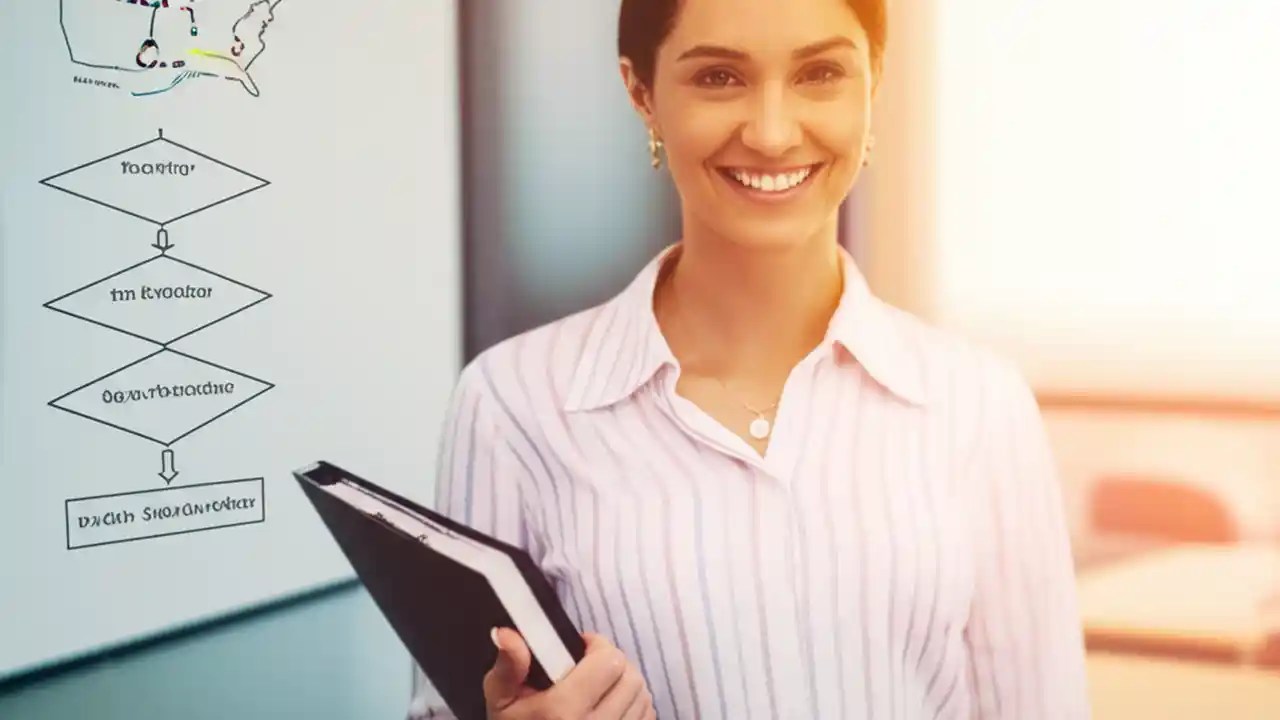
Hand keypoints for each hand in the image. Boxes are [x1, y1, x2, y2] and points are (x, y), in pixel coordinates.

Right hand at [484, 627, 655, 719]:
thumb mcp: (501, 700)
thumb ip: (508, 666)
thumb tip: (507, 634)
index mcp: (562, 711)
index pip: (609, 662)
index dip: (598, 645)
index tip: (582, 647)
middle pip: (631, 678)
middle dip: (613, 664)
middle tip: (591, 666)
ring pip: (643, 697)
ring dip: (626, 685)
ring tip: (601, 686)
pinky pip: (646, 717)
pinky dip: (635, 707)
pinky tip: (612, 706)